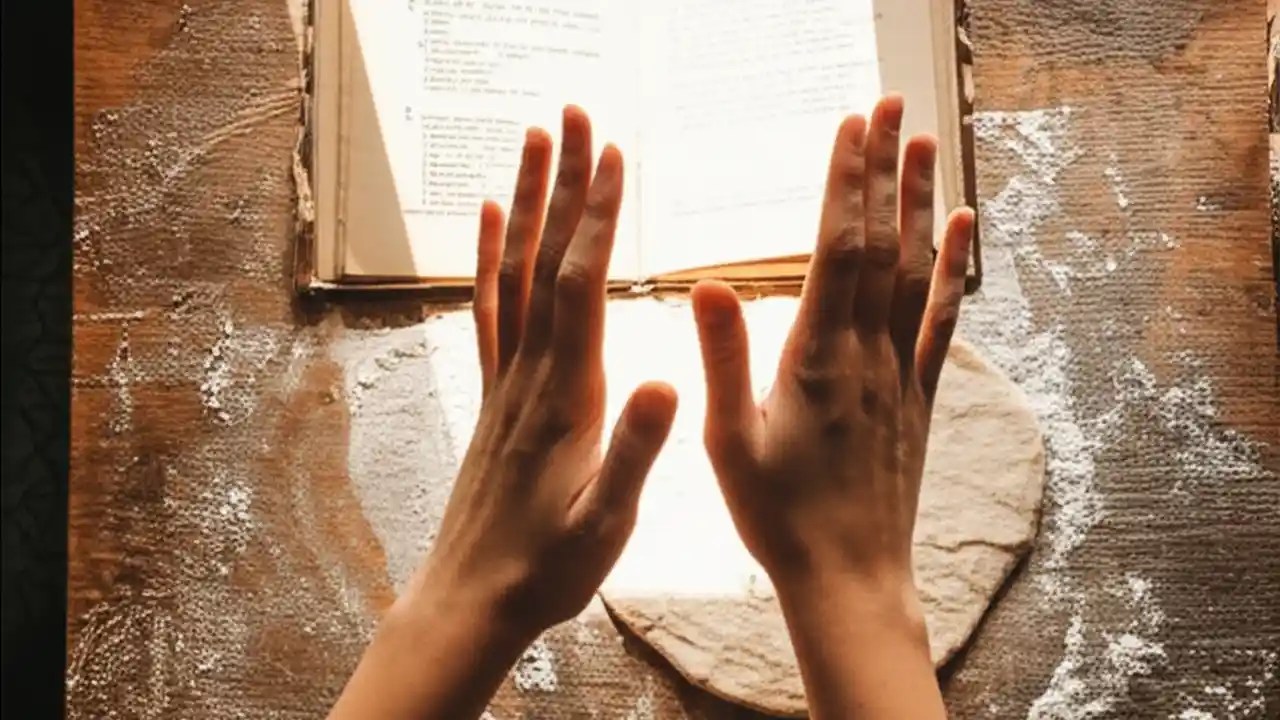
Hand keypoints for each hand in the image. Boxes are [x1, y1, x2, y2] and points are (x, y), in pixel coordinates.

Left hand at [414, 106, 677, 635]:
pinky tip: (493, 219)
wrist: (474, 599)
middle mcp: (529, 373)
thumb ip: (636, 451)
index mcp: (566, 396)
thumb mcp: (609, 521)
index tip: (612, 156)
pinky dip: (490, 258)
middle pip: (545, 260)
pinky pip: (489, 311)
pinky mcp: (495, 394)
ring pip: (515, 273)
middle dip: (562, 184)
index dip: (596, 218)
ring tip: (535, 142)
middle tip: (572, 116)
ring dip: (527, 203)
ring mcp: (506, 380)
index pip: (580, 287)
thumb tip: (665, 381)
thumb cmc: (548, 568)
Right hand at [691, 95, 972, 717]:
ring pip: (916, 270)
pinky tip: (962, 229)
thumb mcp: (727, 442)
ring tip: (926, 143)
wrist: (848, 576)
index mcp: (816, 358)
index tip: (850, 126)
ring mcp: (901, 372)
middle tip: (892, 106)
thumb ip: (722, 360)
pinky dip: (954, 268)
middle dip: (885, 169)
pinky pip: (942, 318)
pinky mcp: (919, 395)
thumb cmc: (778, 517)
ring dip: (919, 202)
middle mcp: (868, 353)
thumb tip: (706, 284)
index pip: (836, 249)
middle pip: (882, 242)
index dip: (845, 183)